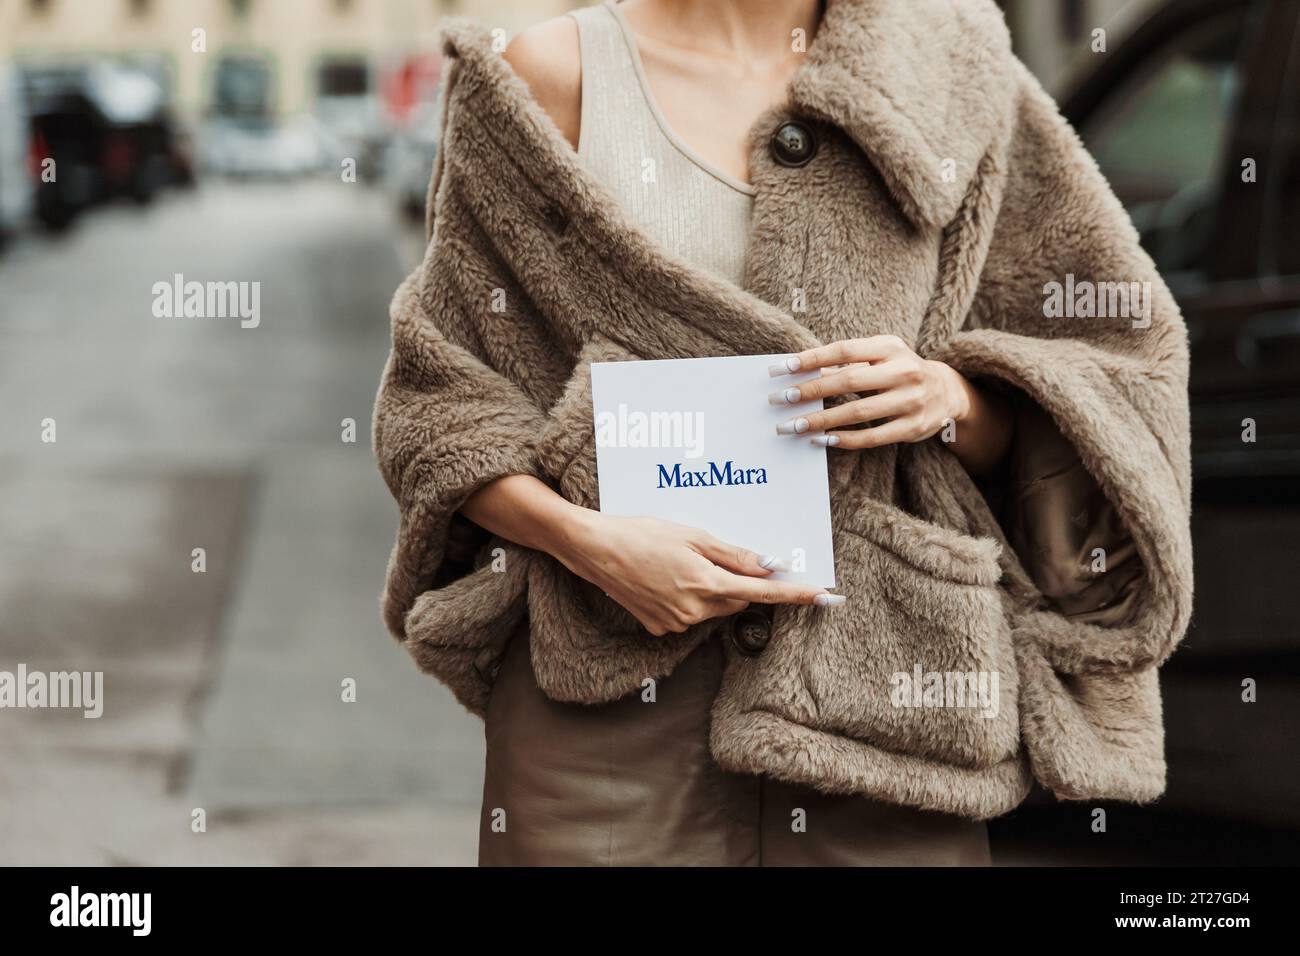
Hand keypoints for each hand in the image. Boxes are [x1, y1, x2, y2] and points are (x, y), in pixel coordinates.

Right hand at [553, 510, 842, 636]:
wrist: (595, 549)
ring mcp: (676, 623)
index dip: (797, 594)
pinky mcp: (660, 628)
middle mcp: (694, 610)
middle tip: (713, 555)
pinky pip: (690, 614)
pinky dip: (688, 597)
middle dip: (737, 581)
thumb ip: (734, 555)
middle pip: (738, 600)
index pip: (764, 592)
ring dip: (711, 588)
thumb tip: (770, 565)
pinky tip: (665, 577)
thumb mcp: (693, 535)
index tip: (825, 595)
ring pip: (714, 607)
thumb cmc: (641, 533)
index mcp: (707, 584)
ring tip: (679, 562)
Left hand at [767, 335, 970, 447]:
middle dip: (810, 391)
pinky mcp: (913, 427)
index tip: (780, 369)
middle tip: (780, 400)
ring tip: (793, 426)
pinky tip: (821, 440)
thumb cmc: (898, 370)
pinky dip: (844, 439)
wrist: (946, 391)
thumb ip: (846, 363)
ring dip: (820, 420)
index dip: (810, 359)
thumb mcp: (879, 358)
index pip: (843, 350)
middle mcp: (903, 371)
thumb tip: (802, 372)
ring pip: (857, 413)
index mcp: (890, 347)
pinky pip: (872, 437)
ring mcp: (911, 400)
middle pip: (848, 382)